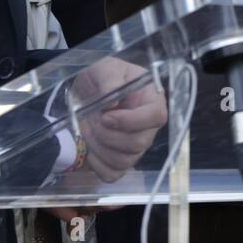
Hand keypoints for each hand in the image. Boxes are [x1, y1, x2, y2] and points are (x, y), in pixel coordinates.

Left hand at [70, 57, 168, 182]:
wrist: (86, 90)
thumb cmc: (101, 75)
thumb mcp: (105, 68)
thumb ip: (110, 81)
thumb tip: (113, 105)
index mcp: (152, 100)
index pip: (156, 117)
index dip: (131, 121)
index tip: (106, 115)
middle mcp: (148, 126)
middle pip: (139, 143)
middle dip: (108, 135)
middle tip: (92, 121)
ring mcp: (136, 145)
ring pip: (124, 161)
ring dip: (99, 148)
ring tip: (88, 130)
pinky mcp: (121, 159)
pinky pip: (113, 173)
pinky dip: (98, 165)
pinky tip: (90, 149)